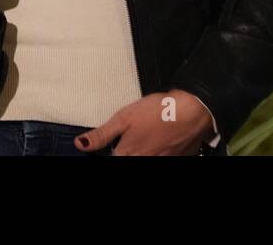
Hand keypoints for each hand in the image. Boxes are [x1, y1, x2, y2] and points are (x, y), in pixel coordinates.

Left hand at [74, 90, 215, 155]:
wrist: (192, 111)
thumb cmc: (159, 111)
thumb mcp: (124, 118)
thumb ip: (102, 134)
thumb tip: (81, 144)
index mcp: (128, 153)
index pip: (111, 159)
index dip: (108, 152)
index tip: (112, 146)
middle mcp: (144, 161)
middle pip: (127, 160)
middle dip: (125, 152)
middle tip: (131, 139)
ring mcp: (161, 161)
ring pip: (145, 159)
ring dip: (141, 151)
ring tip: (146, 138)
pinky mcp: (176, 159)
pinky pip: (161, 158)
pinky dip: (158, 151)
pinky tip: (160, 140)